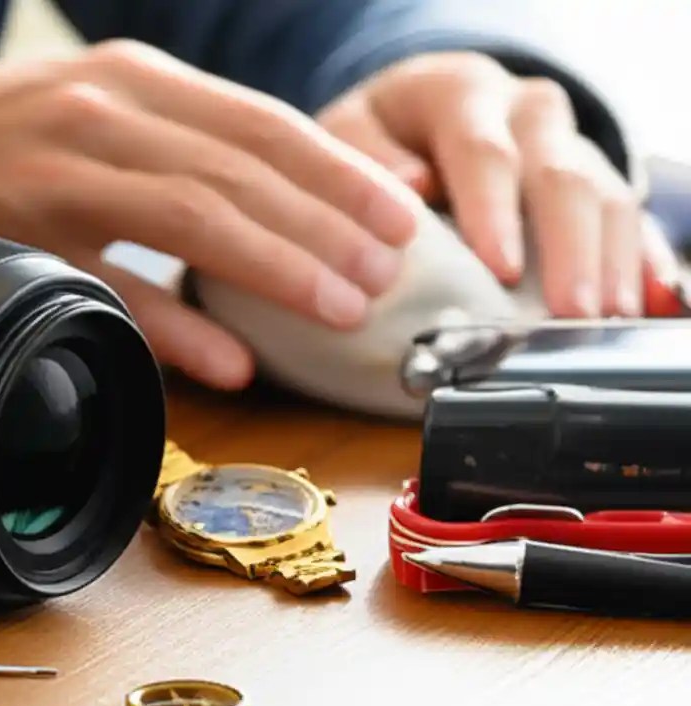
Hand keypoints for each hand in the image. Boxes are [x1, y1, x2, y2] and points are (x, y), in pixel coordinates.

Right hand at [0, 40, 420, 390]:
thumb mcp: (91, 104)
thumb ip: (174, 142)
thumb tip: (268, 205)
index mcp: (131, 78)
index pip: (259, 121)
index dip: (337, 171)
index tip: (399, 215)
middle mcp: (104, 112)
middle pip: (241, 169)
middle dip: (327, 224)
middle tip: (387, 276)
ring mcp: (60, 171)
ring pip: (193, 214)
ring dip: (278, 265)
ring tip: (340, 308)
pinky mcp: (20, 233)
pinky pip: (112, 283)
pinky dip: (178, 325)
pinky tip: (231, 361)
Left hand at [317, 51, 661, 317]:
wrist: (415, 110)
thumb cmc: (378, 136)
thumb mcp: (349, 134)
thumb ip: (367, 157)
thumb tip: (409, 184)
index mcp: (461, 92)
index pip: (484, 151)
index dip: (495, 211)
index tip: (501, 267)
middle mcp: (526, 111)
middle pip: (560, 176)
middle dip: (569, 249)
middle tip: (571, 310)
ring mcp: (569, 143)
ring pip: (607, 196)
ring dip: (611, 262)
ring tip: (606, 319)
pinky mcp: (594, 178)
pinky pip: (630, 217)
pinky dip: (641, 259)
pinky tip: (649, 298)